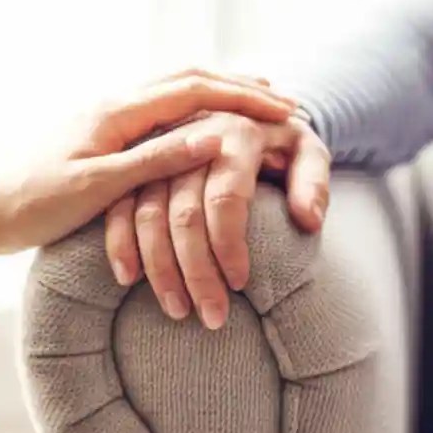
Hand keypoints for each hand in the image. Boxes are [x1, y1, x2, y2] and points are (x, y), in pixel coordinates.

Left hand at [0, 70, 296, 250]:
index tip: (284, 108)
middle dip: (237, 88)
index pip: (193, 90)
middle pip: (188, 80)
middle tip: (283, 102)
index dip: (242, 98)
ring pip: (174, 94)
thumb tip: (212, 138)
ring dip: (217, 96)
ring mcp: (107, 121)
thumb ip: (154, 161)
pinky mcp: (101, 140)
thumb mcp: (97, 187)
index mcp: (116, 113)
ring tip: (256, 105)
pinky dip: (194, 114)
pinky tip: (207, 131)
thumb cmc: (32, 204)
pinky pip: (160, 115)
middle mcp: (113, 107)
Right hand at [104, 110, 330, 329]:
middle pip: (184, 213)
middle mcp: (193, 137)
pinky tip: (127, 279)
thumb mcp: (308, 153)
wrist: (247, 113)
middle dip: (196, 271)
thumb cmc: (281, 144)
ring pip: (148, 214)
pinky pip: (120, 205)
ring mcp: (159, 151)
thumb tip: (308, 220)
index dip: (230, 246)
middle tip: (212, 318)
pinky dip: (119, 242)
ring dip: (159, 267)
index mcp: (236, 134)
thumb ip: (313, 183)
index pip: (226, 198)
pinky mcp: (136, 164)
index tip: (240, 285)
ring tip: (178, 310)